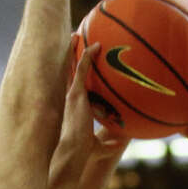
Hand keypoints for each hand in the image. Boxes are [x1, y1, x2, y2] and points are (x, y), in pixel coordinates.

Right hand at [59, 42, 125, 165]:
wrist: (73, 152)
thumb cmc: (83, 153)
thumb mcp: (98, 147)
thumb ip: (109, 143)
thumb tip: (119, 143)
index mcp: (73, 108)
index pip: (73, 87)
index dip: (73, 75)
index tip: (76, 65)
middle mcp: (69, 98)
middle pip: (68, 72)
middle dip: (68, 58)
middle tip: (72, 43)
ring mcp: (72, 94)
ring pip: (71, 66)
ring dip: (75, 51)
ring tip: (77, 35)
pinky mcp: (76, 93)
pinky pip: (82, 69)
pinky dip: (88, 56)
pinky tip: (96, 45)